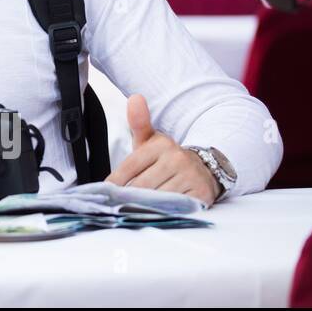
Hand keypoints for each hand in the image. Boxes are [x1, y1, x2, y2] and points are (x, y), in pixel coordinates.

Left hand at [104, 95, 219, 205]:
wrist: (204, 170)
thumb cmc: (167, 159)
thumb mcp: (151, 141)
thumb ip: (138, 122)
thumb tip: (135, 98)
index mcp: (161, 145)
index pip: (129, 167)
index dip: (116, 182)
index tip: (107, 192)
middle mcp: (177, 158)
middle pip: (140, 185)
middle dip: (129, 196)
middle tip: (120, 204)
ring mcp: (190, 177)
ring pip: (156, 198)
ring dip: (145, 206)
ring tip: (138, 208)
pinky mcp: (200, 194)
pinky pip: (174, 208)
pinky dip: (164, 212)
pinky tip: (158, 211)